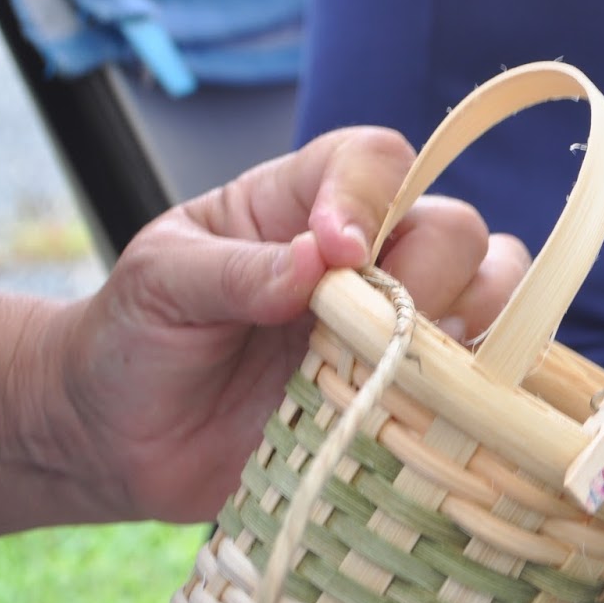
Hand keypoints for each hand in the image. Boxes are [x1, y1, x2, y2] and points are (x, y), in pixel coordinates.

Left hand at [33, 127, 529, 523]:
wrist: (114, 441)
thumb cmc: (132, 338)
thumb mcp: (159, 285)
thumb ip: (233, 271)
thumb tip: (314, 262)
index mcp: (303, 204)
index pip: (376, 161)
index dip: (372, 196)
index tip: (337, 250)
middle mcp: (366, 258)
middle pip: (455, 228)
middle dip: (433, 272)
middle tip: (375, 328)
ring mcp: (389, 330)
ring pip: (488, 296)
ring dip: (470, 327)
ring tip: (406, 369)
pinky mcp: (400, 398)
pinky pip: (475, 384)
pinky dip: (475, 393)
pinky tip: (426, 414)